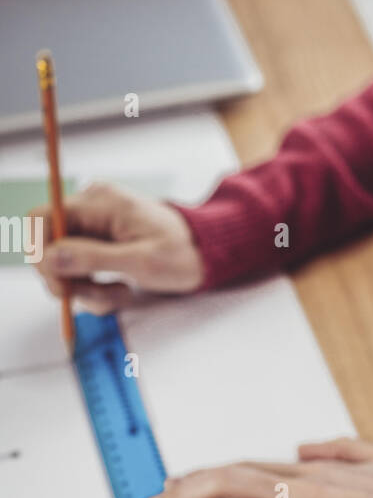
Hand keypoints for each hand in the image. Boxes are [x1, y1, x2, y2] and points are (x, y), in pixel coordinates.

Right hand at [30, 182, 204, 312]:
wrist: (206, 254)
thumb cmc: (184, 252)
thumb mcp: (141, 260)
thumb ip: (93, 258)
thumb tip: (51, 257)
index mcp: (98, 202)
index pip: (42, 218)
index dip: (41, 253)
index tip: (61, 284)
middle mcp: (90, 210)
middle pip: (49, 247)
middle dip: (69, 280)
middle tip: (96, 295)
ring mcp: (93, 229)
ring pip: (64, 266)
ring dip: (88, 290)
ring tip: (121, 292)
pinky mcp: (98, 247)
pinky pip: (81, 273)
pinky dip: (97, 290)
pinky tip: (121, 290)